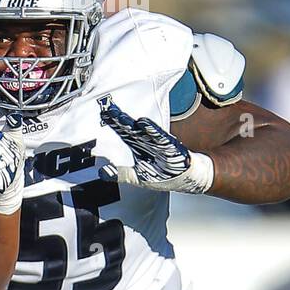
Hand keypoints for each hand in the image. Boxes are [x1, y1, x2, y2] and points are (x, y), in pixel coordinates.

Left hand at [98, 99, 212, 192]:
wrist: (188, 179)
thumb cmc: (164, 176)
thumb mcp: (138, 178)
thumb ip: (120, 174)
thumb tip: (101, 173)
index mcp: (139, 148)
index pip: (124, 134)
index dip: (114, 125)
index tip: (103, 116)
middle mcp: (147, 143)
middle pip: (131, 129)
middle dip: (120, 120)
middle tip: (109, 110)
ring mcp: (159, 144)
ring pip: (143, 131)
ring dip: (132, 123)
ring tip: (121, 116)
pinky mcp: (171, 148)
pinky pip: (160, 138)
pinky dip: (152, 130)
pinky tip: (144, 123)